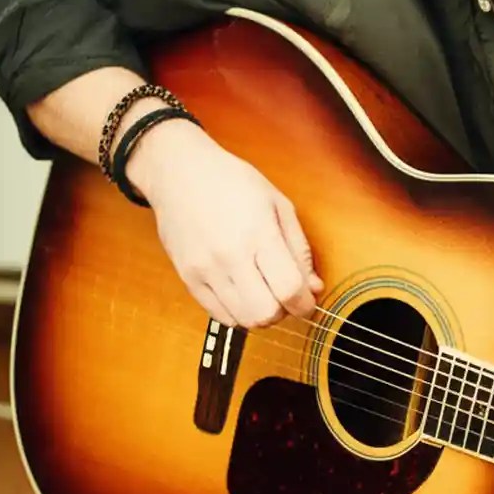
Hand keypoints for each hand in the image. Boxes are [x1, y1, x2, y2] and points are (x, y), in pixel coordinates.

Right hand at [126, 119, 323, 327]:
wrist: (180, 173)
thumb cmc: (232, 183)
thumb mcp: (279, 205)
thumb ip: (300, 250)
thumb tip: (313, 287)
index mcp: (258, 233)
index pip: (288, 289)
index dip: (305, 304)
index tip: (308, 300)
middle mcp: (229, 256)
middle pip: (265, 313)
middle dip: (284, 312)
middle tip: (286, 296)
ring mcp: (204, 269)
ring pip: (242, 320)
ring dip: (261, 315)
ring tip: (264, 292)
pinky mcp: (187, 278)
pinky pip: (218, 315)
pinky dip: (238, 313)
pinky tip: (243, 292)